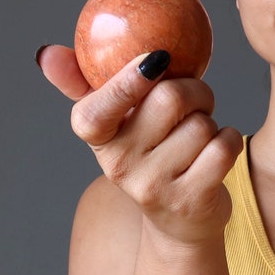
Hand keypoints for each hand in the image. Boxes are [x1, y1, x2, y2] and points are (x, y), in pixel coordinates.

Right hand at [36, 45, 242, 242]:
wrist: (179, 221)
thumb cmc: (148, 155)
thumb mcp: (114, 123)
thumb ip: (81, 85)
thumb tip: (45, 53)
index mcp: (98, 138)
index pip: (96, 110)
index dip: (125, 83)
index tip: (155, 59)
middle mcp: (119, 166)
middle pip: (169, 99)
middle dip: (195, 91)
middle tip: (196, 100)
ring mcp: (154, 186)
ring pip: (201, 124)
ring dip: (211, 121)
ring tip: (200, 133)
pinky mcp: (191, 199)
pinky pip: (222, 147)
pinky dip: (229, 139)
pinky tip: (218, 147)